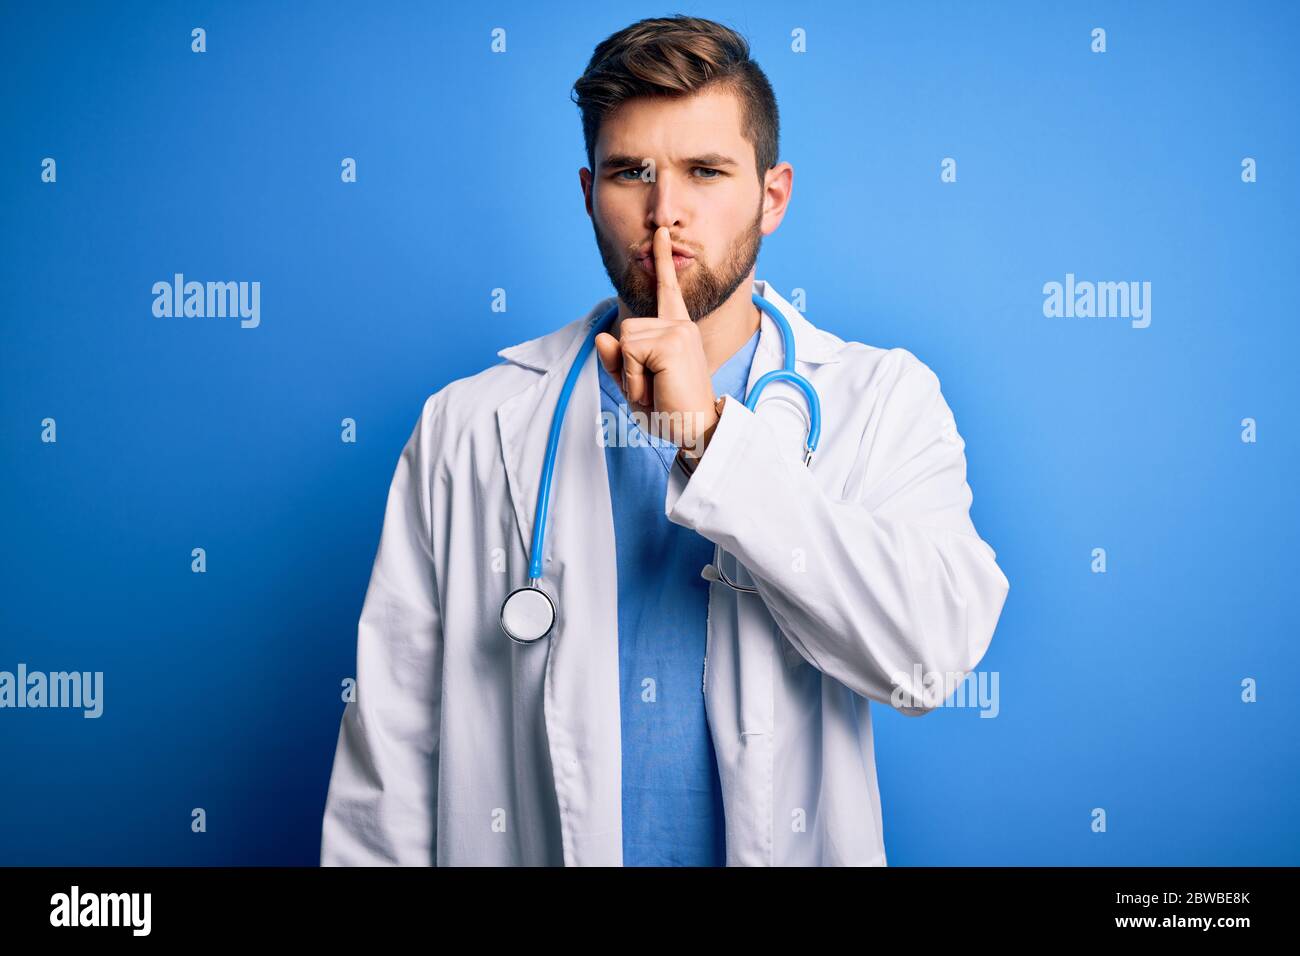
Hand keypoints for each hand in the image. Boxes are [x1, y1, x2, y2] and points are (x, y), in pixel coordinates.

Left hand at [595, 226, 718, 450]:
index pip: (668, 290)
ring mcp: (679, 330)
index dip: (662, 261)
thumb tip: (603, 337)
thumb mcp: (635, 385)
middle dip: (627, 365)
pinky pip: (628, 352)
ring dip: (630, 373)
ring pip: (625, 340)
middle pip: (625, 330)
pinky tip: (654, 389)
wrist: (696, 431)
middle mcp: (681, 325)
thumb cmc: (670, 411)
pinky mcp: (673, 341)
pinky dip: (632, 377)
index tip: (660, 233)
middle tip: (653, 388)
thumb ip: (617, 361)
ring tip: (655, 389)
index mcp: (678, 331)